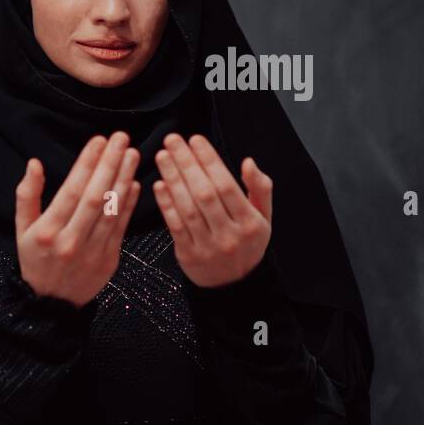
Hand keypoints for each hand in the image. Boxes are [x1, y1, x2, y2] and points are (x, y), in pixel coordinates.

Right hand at [14, 131, 140, 307]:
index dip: (87, 164)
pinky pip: (122, 226)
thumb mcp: (21, 229)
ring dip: (124, 179)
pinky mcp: (110, 259)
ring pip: (112, 210)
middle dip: (110, 164)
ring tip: (132, 154)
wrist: (51, 303)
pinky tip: (134, 183)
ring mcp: (92, 251)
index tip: (98, 141)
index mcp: (47, 231)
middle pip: (95, 196)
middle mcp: (70, 241)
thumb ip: (26, 195)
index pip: (71, 191)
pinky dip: (130, 203)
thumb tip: (34, 164)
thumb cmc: (35, 260)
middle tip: (121, 139)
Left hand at [151, 133, 272, 287]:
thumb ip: (260, 188)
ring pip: (188, 208)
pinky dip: (166, 204)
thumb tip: (248, 162)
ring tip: (163, 156)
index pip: (227, 185)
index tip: (195, 139)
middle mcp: (230, 235)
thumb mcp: (264, 217)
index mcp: (251, 223)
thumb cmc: (248, 242)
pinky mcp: (188, 256)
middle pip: (205, 193)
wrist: (235, 285)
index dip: (209, 161)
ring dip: (173, 179)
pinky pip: (174, 225)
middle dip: (187, 163)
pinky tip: (159, 184)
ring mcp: (208, 247)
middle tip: (172, 140)